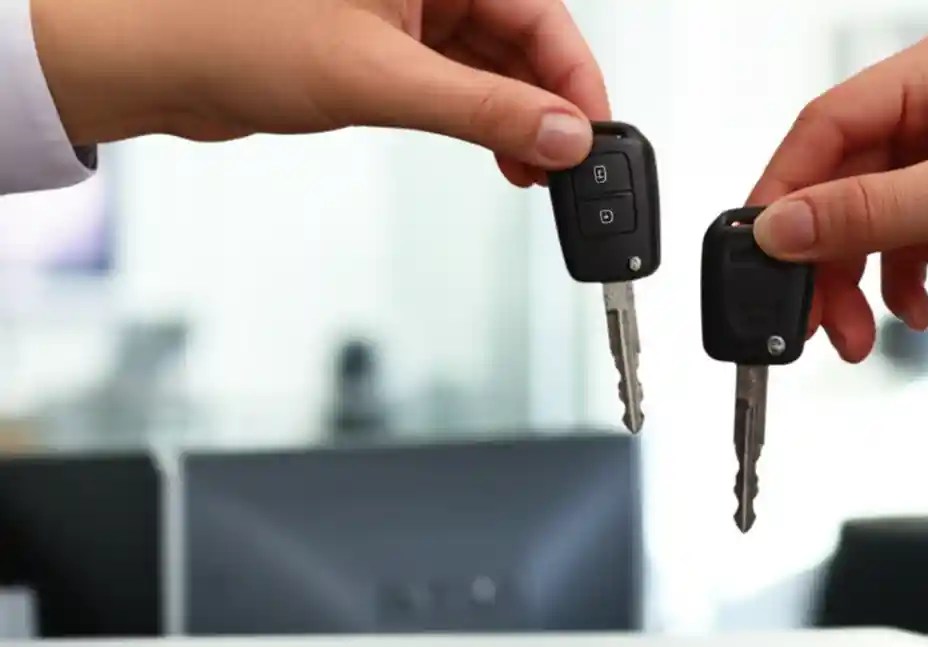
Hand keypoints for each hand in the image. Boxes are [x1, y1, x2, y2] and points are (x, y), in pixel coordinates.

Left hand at [31, 0, 609, 185]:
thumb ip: (484, 109)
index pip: (539, 8)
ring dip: (516, 116)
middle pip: (522, 34)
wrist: (154, 63)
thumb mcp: (380, 78)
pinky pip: (456, 77)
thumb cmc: (233, 33)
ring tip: (533, 170)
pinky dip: (479, 116)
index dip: (575, 76)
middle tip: (566, 162)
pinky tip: (497, 152)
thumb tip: (561, 134)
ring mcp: (405, 7)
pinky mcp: (385, 41)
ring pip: (491, 60)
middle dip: (547, 102)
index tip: (594, 132)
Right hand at [747, 24, 927, 362]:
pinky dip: (897, 277)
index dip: (784, 189)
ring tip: (859, 331)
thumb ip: (862, 212)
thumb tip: (779, 226)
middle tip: (812, 313)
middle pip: (840, 182)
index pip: (825, 125)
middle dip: (826, 257)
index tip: (760, 246)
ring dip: (856, 278)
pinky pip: (900, 236)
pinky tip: (910, 308)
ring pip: (865, 217)